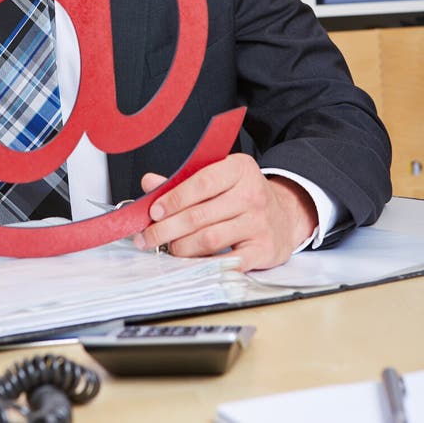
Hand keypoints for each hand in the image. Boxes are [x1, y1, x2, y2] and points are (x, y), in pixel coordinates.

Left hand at [134, 154, 317, 271]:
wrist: (285, 215)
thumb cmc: (244, 195)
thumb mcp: (219, 177)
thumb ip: (184, 180)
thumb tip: (150, 183)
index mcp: (239, 169)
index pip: (201, 183)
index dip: (173, 198)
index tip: (153, 211)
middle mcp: (252, 194)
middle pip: (200, 215)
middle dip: (167, 228)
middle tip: (148, 237)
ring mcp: (259, 222)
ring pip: (210, 239)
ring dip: (182, 247)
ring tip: (169, 248)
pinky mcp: (264, 249)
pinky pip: (228, 261)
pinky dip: (206, 264)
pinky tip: (192, 262)